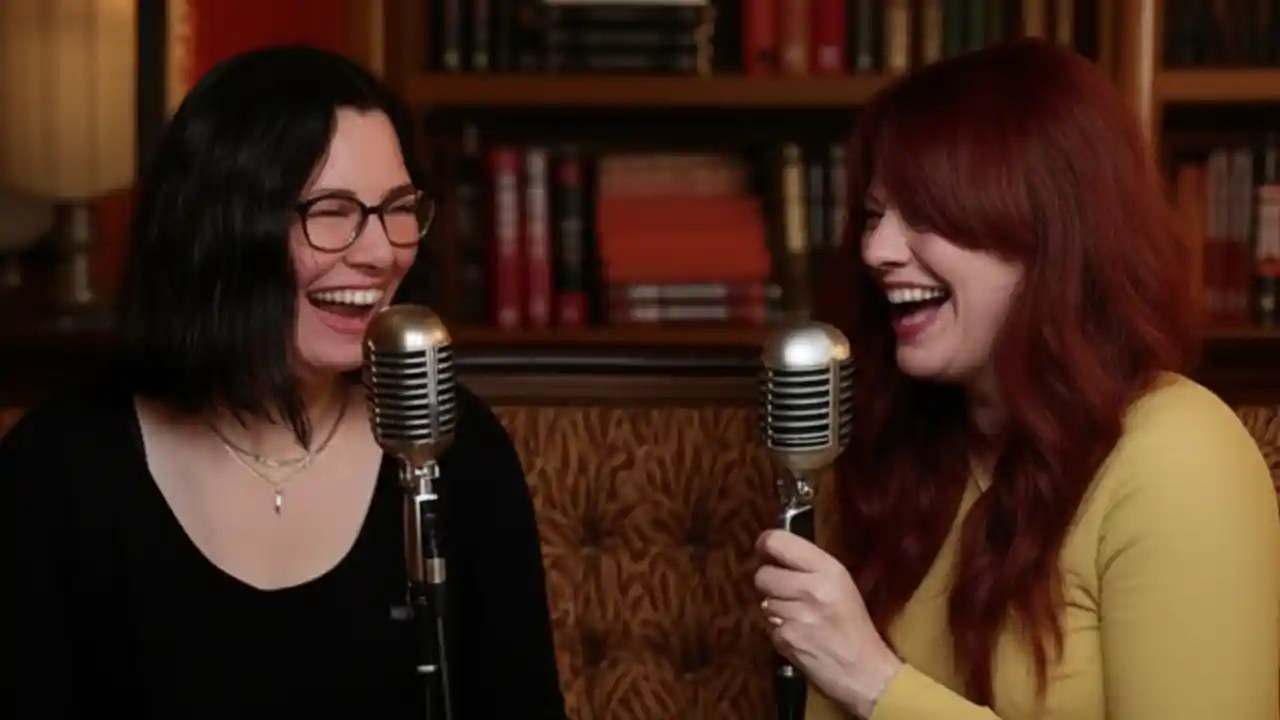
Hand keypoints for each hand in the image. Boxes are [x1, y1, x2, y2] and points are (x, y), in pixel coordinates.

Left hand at [753, 529, 903, 718]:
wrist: (863, 671)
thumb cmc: (854, 624)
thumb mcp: (842, 584)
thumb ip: (810, 566)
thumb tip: (774, 553)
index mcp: (828, 569)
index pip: (778, 542)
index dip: (765, 544)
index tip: (764, 549)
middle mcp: (810, 588)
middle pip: (763, 575)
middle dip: (770, 583)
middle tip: (787, 592)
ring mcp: (796, 615)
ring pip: (764, 602)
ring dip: (776, 610)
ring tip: (800, 617)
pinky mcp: (786, 639)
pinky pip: (769, 628)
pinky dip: (781, 632)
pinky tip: (800, 636)